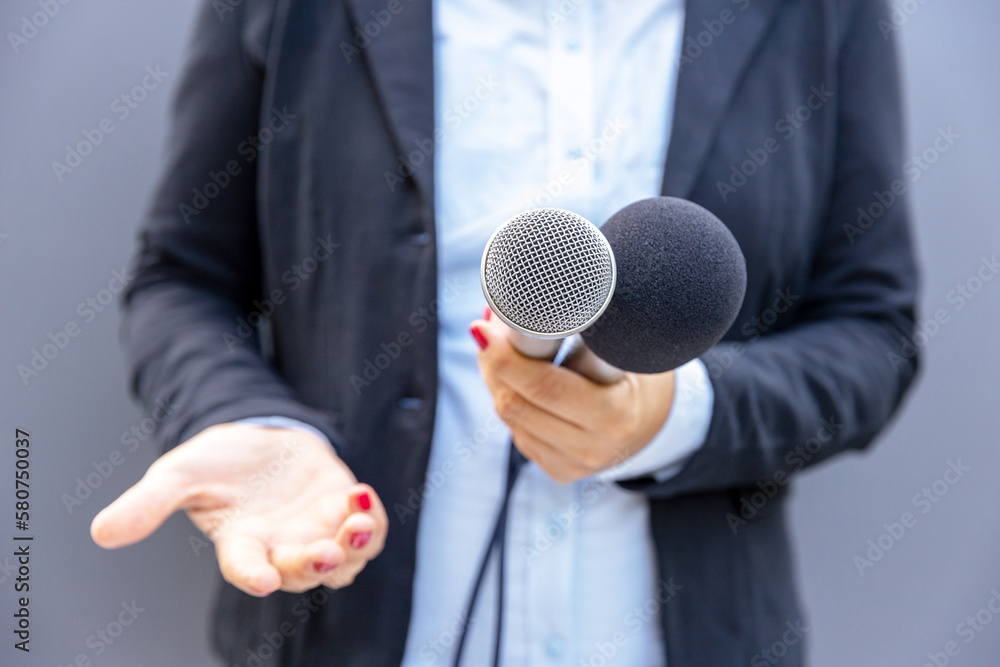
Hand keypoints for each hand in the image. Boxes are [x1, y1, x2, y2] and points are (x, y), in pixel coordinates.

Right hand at [91, 423, 386, 594]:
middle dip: (314, 564)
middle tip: (322, 551)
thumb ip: (147, 505)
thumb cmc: (217, 464)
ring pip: (343, 560)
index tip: (262, 579)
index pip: (247, 568)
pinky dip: (371, 521)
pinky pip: (367, 531)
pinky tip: (363, 497)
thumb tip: (100, 533)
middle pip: (302, 570)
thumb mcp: (177, 475)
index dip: (253, 574)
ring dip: (353, 548)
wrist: (259, 439)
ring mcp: (317, 530)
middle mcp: (283, 546)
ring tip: (355, 525)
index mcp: (242, 544)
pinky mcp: (343, 508)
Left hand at [470, 310, 675, 483]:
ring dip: (497, 380)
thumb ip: (578, 328)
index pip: (543, 386)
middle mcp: (592, 447)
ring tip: (501, 349)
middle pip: (515, 403)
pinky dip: (510, 401)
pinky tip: (516, 380)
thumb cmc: (637, 373)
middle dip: (494, 362)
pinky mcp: (559, 470)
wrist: (660, 423)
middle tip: (486, 329)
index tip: (486, 326)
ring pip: (509, 417)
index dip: (506, 356)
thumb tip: (514, 305)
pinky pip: (517, 432)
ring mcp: (573, 464)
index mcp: (614, 414)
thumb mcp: (622, 348)